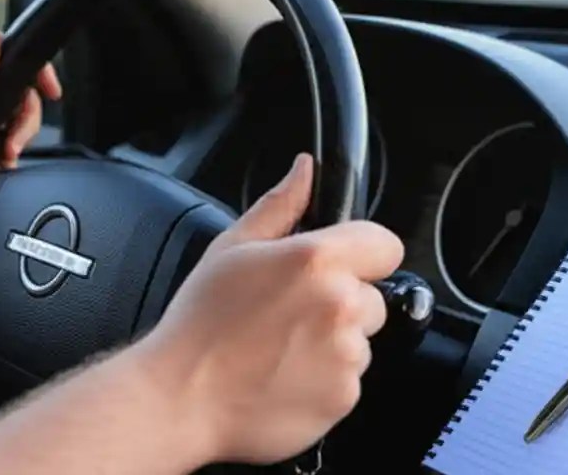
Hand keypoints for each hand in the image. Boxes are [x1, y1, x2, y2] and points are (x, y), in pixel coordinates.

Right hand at [131, 154, 403, 466]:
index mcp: (316, 261)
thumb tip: (306, 170)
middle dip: (341, 303)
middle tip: (289, 314)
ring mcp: (346, 356)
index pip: (384, 245)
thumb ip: (280, 204)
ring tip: (281, 348)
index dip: (363, 253)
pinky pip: (348, 380)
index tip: (340, 266)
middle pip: (372, 297)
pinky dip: (324, 380)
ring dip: (333, 343)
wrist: (183, 397)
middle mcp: (340, 306)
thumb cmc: (200, 324)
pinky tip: (284, 375)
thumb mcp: (232, 248)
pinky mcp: (344, 397)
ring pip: (360, 341)